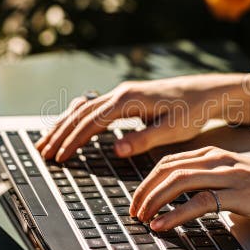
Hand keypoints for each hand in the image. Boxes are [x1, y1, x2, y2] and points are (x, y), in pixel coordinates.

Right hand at [35, 73, 249, 161]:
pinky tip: (68, 129)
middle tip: (43, 153)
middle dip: (60, 134)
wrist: (207, 92)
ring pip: (83, 109)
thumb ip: (144, 139)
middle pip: (80, 114)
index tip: (59, 157)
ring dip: (63, 126)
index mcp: (128, 100)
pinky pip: (93, 108)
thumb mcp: (173, 129)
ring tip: (46, 143)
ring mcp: (122, 94)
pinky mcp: (126, 99)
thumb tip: (116, 149)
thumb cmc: (193, 111)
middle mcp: (121, 93)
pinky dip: (77, 119)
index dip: (73, 140)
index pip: (92, 122)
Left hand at [131, 146, 249, 248]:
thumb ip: (221, 190)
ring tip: (141, 218)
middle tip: (132, 211)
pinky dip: (175, 214)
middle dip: (144, 190)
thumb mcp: (245, 185)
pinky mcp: (240, 194)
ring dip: (153, 201)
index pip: (172, 162)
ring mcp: (230, 176)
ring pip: (178, 181)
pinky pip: (199, 202)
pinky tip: (162, 225)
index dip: (149, 180)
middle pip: (168, 169)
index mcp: (218, 155)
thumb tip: (201, 208)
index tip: (138, 199)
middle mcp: (220, 160)